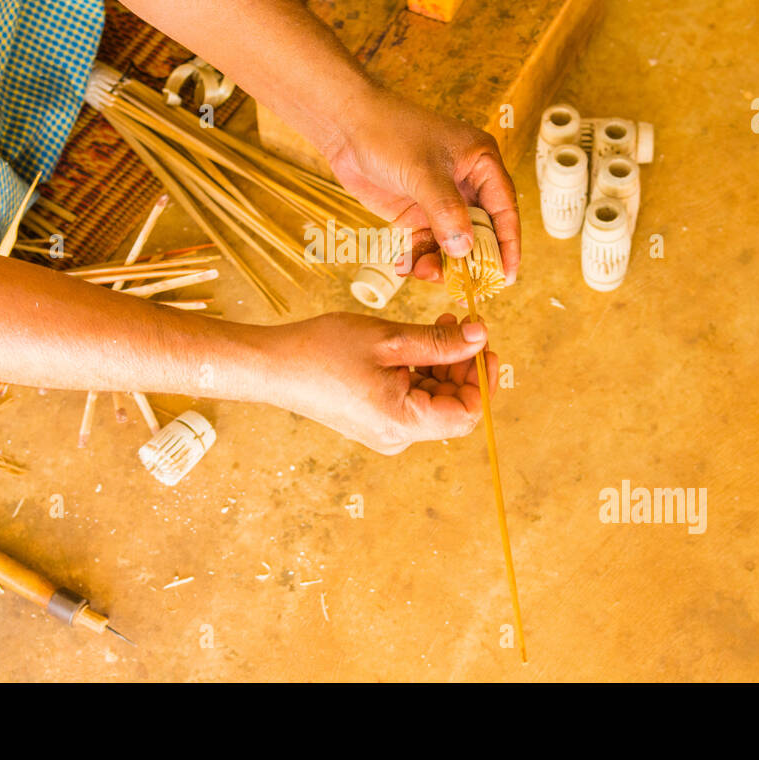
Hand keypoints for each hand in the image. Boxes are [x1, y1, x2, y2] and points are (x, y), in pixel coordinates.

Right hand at [274, 311, 499, 454]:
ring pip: (435, 400)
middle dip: (463, 366)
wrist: (274, 365)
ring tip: (441, 324)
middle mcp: (398, 436)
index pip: (467, 414)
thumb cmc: (324, 351)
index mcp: (403, 422)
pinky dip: (422, 371)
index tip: (485, 345)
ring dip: (444, 364)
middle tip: (462, 324)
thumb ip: (439, 342)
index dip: (483, 380)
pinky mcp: (376, 419)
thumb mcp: (389, 339)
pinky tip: (418, 341)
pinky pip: (413, 398)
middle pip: (453, 406)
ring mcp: (386, 429)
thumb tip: (480, 336)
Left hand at [324, 86, 520, 284]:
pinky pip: (426, 243)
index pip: (503, 209)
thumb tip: (464, 250)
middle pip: (479, 231)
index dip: (508, 244)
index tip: (505, 276)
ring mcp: (439, 200)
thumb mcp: (423, 172)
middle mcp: (465, 183)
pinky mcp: (415, 212)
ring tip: (424, 273)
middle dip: (471, 260)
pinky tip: (408, 267)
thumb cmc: (390, 133)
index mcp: (481, 163)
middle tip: (463, 287)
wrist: (345, 127)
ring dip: (441, 262)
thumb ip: (446, 211)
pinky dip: (420, 257)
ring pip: (452, 243)